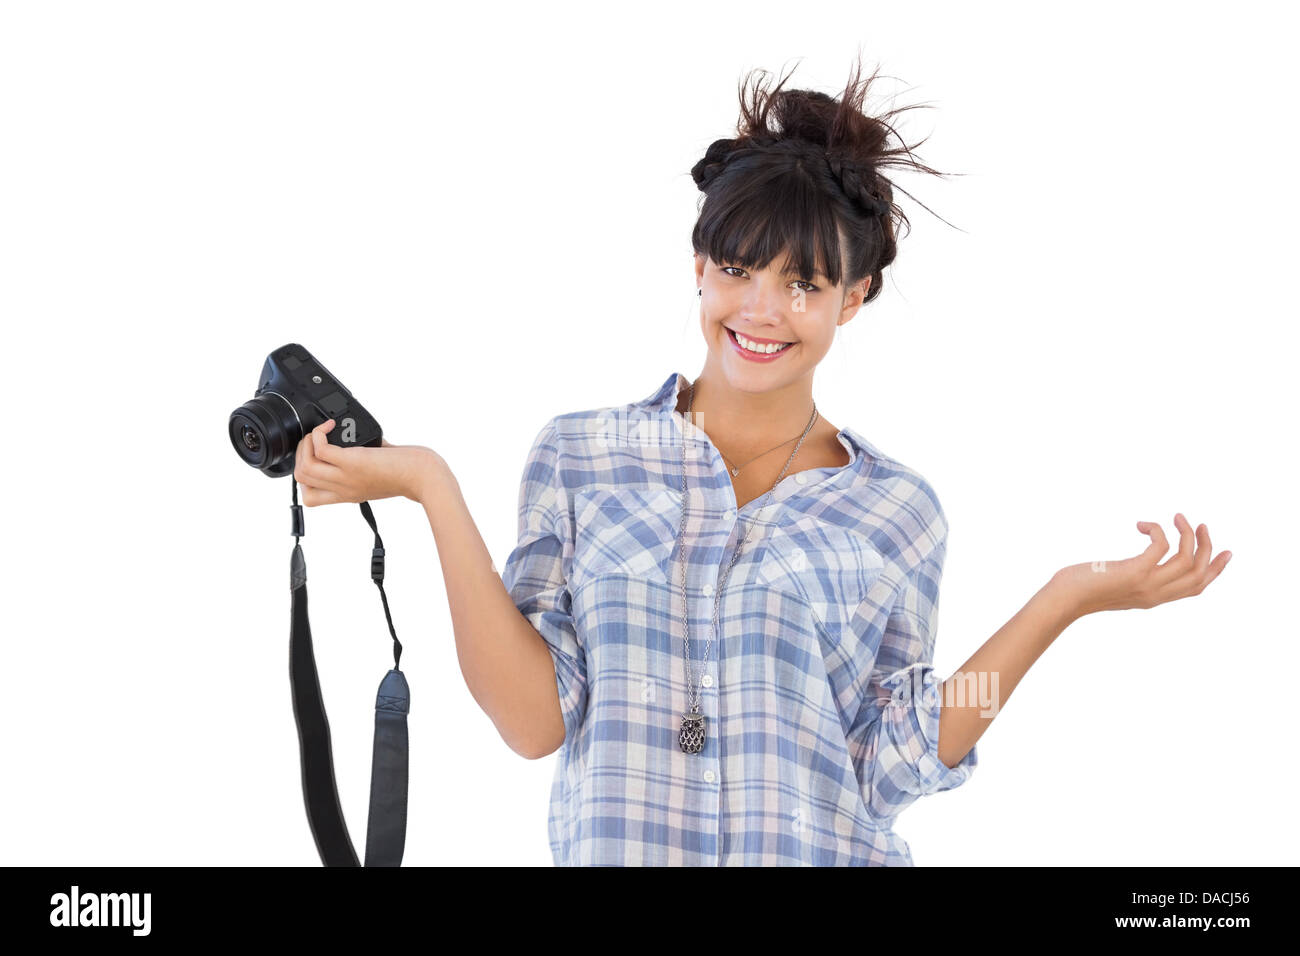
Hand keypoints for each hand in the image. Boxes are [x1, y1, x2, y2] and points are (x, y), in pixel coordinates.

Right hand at [292, 419, 435, 505]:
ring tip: (320, 433)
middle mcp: (343, 489)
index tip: (314, 459)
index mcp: (348, 494)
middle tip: (315, 440)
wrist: (426, 478)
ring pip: (304, 467)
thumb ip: (367, 462)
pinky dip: (319, 433)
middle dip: (300, 454)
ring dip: (306, 444)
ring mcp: (346, 477)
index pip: (310, 499)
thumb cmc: (411, 475)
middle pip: (301, 479)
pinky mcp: (353, 462)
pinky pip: (320, 449)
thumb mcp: (379, 476)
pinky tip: (331, 426)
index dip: (304, 479)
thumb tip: (365, 440)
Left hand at [1053, 513, 1231, 616]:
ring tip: (1178, 516)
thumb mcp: (1115, 585)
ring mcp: (1147, 584)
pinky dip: (1157, 529)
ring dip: (1187, 534)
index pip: (1196, 588)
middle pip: (1198, 574)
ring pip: (1187, 559)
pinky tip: (1140, 525)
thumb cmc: (1079, 590)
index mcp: (1154, 598)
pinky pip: (1161, 545)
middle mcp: (1156, 594)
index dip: (1214, 570)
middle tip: (1202, 525)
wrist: (1063, 600)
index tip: (1226, 552)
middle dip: (1206, 547)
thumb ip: (1132, 578)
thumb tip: (1136, 563)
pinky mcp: (1135, 572)